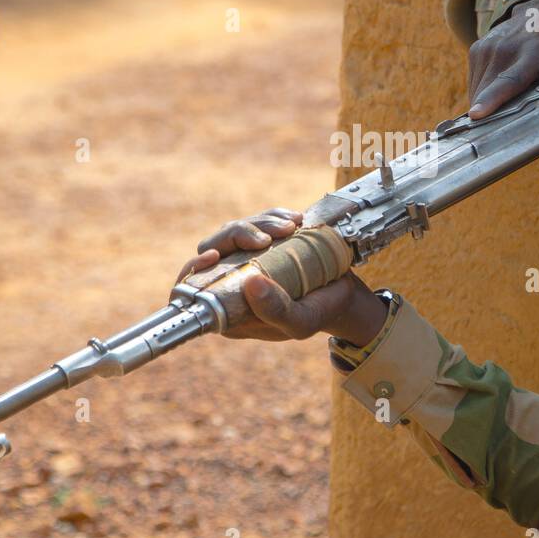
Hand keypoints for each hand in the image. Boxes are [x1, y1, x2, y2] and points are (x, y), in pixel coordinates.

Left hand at [176, 209, 387, 345]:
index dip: (195, 269)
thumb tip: (249, 281)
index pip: (194, 288)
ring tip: (293, 226)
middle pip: (214, 249)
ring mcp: (246, 258)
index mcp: (230, 309)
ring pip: (236, 230)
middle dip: (239, 234)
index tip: (214, 256)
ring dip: (262, 222)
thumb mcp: (301, 321)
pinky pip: (257, 220)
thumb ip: (275, 311)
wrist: (344, 294)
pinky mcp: (263, 241)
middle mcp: (232, 282)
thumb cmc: (319, 313)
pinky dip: (275, 215)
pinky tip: (296, 220)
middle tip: (269, 236)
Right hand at [467, 0, 538, 118]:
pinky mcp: (477, 48)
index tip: (477, 114)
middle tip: (500, 128)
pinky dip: (482, 91)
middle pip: (487, 92)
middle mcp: (507, 48)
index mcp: (534, 53)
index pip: (511, 80)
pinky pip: (474, 81)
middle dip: (489, 114)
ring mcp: (488, 47)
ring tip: (502, 102)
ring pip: (477, 90)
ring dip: (484, 102)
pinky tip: (496, 88)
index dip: (493, 98)